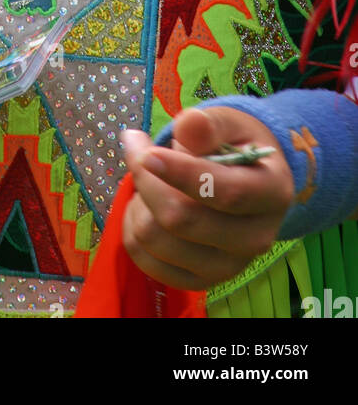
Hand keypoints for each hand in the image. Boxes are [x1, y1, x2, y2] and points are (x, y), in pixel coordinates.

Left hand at [120, 106, 294, 290]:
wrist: (248, 180)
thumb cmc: (235, 145)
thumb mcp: (228, 123)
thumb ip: (208, 125)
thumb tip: (189, 124)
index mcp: (271, 192)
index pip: (223, 191)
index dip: (181, 173)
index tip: (148, 154)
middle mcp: (257, 239)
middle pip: (181, 218)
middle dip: (147, 180)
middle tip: (139, 151)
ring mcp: (229, 266)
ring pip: (156, 240)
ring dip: (138, 203)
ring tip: (148, 179)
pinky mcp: (202, 281)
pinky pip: (147, 262)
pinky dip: (133, 229)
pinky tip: (146, 206)